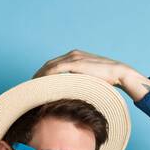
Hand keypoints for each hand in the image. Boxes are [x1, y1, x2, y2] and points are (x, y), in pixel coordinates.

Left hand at [32, 49, 149, 101]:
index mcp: (75, 57)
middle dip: (37, 76)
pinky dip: (46, 76)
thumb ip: (80, 82)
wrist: (120, 73)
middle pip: (48, 65)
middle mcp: (72, 54)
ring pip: (50, 66)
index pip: (54, 65)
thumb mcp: (90, 80)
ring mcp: (73, 57)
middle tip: (29, 87)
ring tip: (31, 88)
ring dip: (39, 77)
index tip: (36, 85)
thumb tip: (72, 95)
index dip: (43, 75)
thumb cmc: (108, 81)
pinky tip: (40, 84)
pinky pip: (55, 69)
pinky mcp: (75, 63)